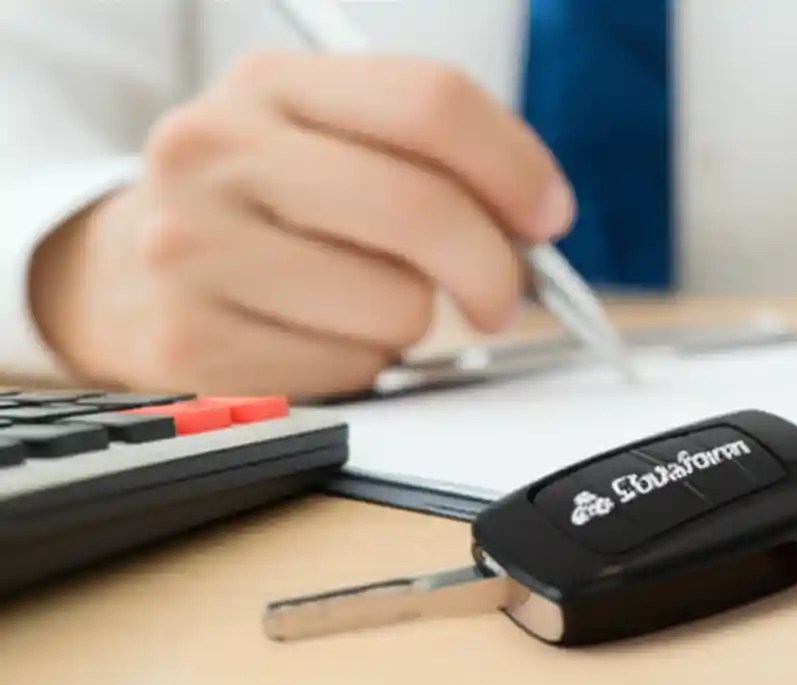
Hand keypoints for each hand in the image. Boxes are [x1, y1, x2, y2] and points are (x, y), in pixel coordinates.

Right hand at [29, 53, 574, 394]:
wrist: (129, 269)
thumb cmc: (265, 204)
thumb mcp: (327, 138)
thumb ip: (429, 157)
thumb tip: (535, 221)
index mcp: (272, 83)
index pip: (431, 102)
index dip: (515, 167)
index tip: (548, 215)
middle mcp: (218, 152)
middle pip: (420, 209)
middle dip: (492, 266)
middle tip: (502, 293)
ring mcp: (194, 248)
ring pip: (396, 306)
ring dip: (412, 320)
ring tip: (363, 299)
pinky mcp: (192, 341)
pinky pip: (351, 369)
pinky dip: (362, 363)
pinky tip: (317, 333)